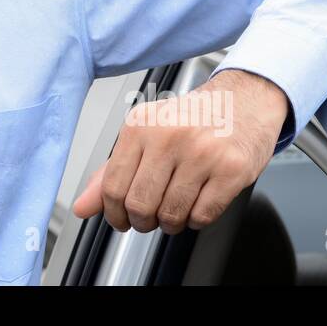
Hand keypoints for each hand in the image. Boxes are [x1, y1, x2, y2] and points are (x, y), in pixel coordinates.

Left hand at [71, 68, 290, 233]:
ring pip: (171, 215)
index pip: (112, 186)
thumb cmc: (192, 120)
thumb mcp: (145, 135)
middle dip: (142, 222)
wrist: (243, 101)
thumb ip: (111, 171)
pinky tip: (198, 202)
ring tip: (176, 208)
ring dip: (171, 223)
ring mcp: (202, 153)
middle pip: (140, 205)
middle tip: (150, 218)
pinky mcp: (231, 170)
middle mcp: (169, 136)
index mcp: (140, 126)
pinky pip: (203, 216)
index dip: (114, 213)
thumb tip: (82, 207)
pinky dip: (196, 220)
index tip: (120, 219)